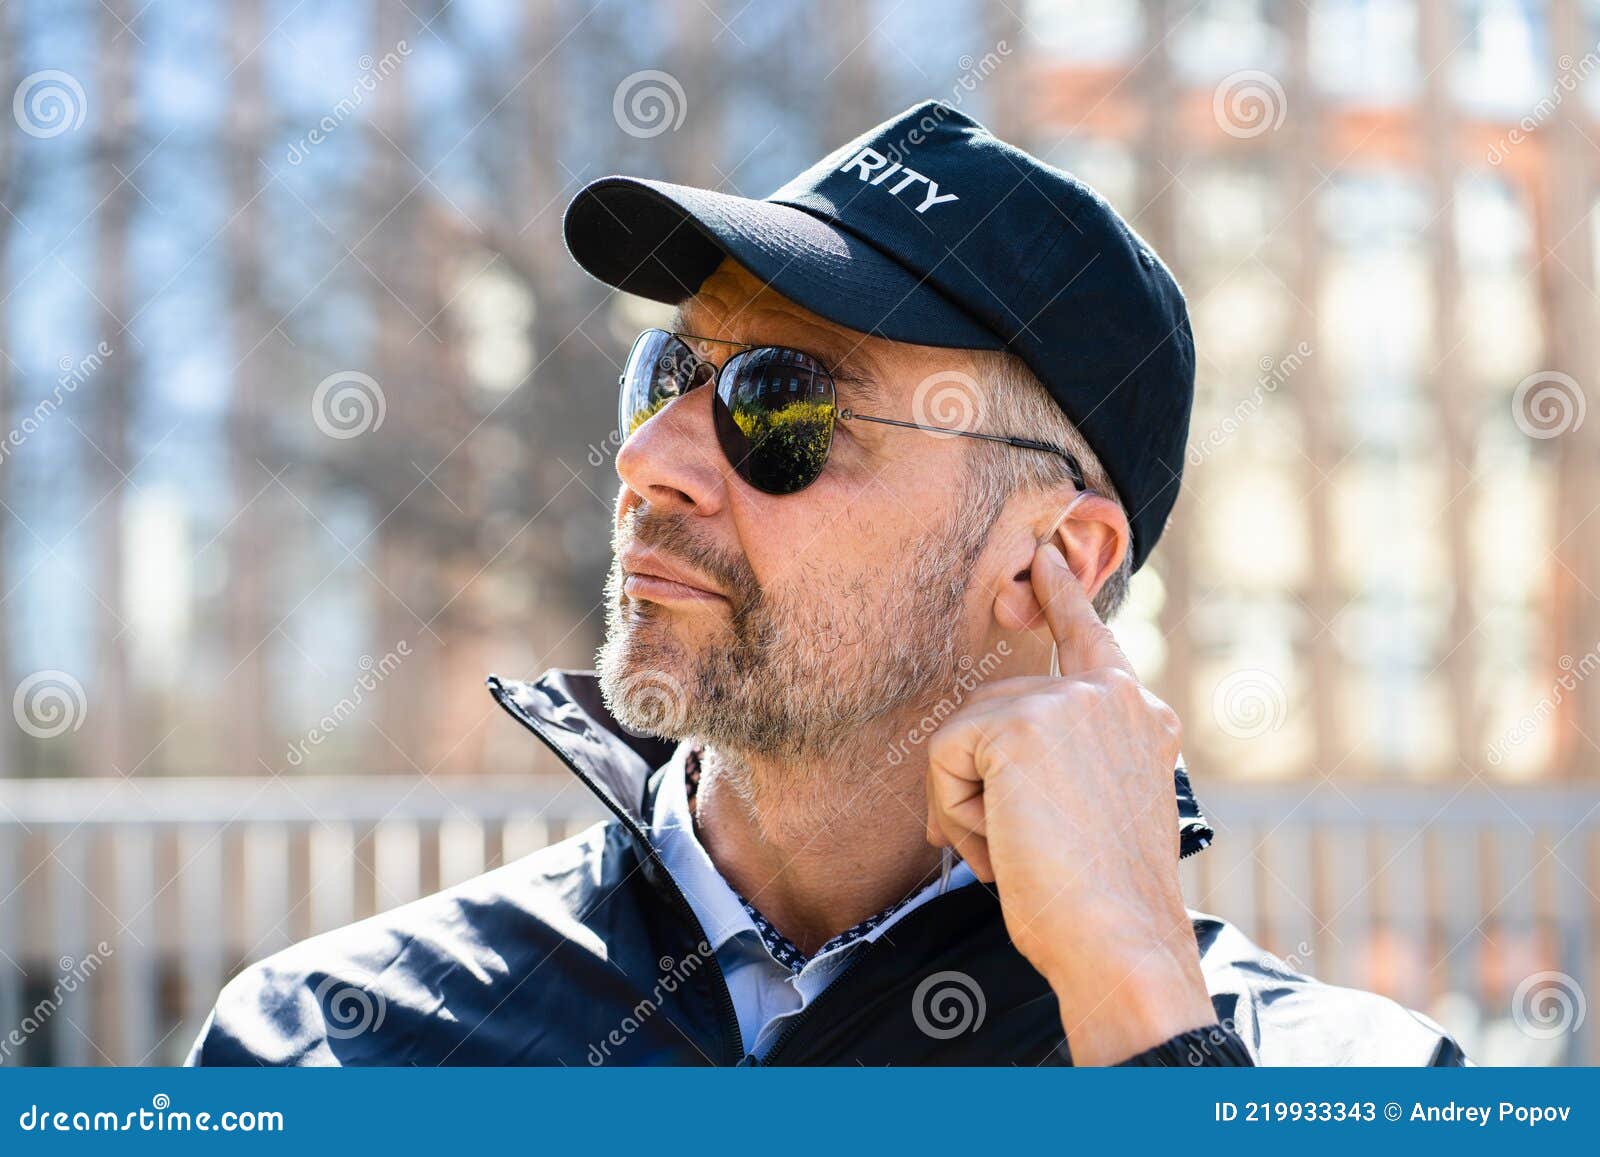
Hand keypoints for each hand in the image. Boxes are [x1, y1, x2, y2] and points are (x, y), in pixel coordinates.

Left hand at [924, 541, 1213, 1063]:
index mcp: (1139, 716)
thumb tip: (995, 754)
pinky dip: (954, 813)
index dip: (1063, 594)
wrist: (1119, 940)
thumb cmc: (1105, 905)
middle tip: (1021, 850)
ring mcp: (1068, 702)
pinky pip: (944, 759)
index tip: (1046, 554)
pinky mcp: (1021, 724)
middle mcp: (1110, 695)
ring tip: (1022, 851)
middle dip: (980, 786)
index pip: (1091, 639)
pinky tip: (1005, 843)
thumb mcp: (1102, 812)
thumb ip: (1071, 761)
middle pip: (990, 713)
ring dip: (969, 806)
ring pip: (963, 739)